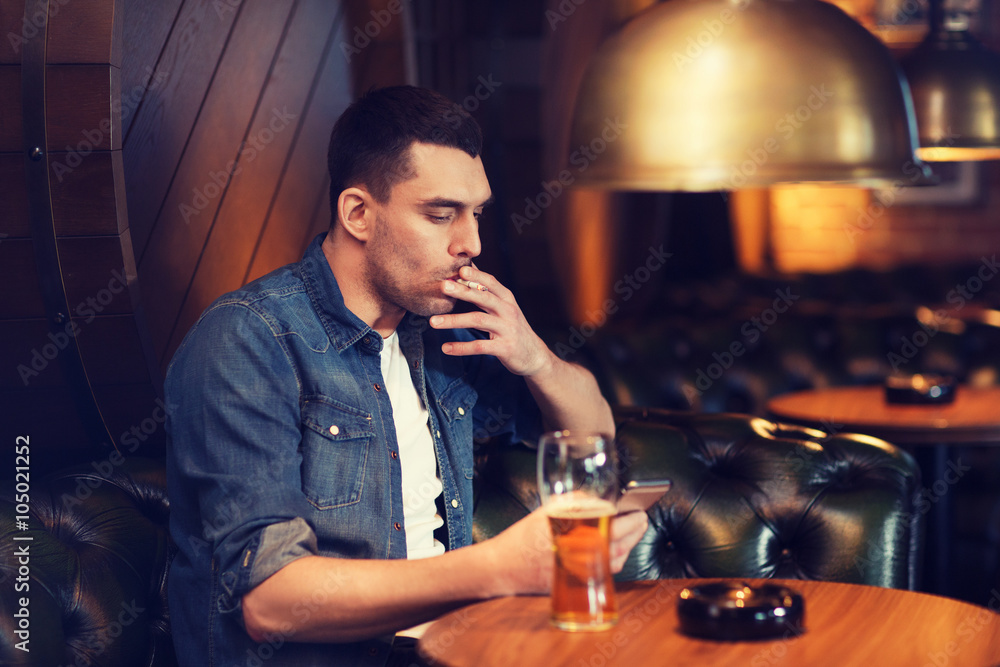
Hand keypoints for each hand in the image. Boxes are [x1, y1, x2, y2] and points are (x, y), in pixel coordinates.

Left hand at [429, 266, 552, 376]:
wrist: (533, 356)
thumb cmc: (512, 328)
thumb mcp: (504, 308)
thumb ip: (486, 292)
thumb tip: (466, 270)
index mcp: (506, 299)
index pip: (491, 282)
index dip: (476, 275)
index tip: (458, 269)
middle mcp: (508, 311)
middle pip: (483, 298)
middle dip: (462, 291)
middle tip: (443, 286)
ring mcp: (507, 330)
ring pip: (478, 321)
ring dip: (454, 320)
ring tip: (433, 322)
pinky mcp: (504, 348)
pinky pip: (480, 346)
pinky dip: (461, 347)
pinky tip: (446, 348)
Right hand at [483, 507, 649, 597]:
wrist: (507, 566)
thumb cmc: (525, 536)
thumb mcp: (549, 510)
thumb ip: (576, 501)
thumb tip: (599, 498)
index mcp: (577, 536)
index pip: (615, 528)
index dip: (632, 520)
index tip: (639, 511)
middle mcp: (583, 557)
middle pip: (621, 545)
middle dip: (636, 531)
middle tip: (642, 519)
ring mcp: (583, 573)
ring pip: (617, 561)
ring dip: (629, 546)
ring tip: (634, 532)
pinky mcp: (580, 583)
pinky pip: (606, 572)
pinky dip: (616, 559)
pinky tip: (618, 548)